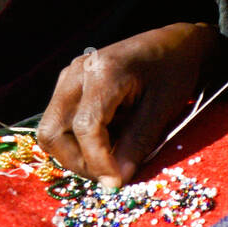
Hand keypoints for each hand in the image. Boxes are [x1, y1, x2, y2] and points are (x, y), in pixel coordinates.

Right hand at [36, 22, 219, 186]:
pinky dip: (77, 140)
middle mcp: (78, 72)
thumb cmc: (175, 71)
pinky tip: (106, 140)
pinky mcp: (70, 83)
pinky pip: (60, 120)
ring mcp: (70, 76)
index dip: (97, 161)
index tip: (116, 182)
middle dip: (77, 162)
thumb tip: (116, 180)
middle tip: (109, 175)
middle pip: (53, 131)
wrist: (176, 44)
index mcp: (104, 72)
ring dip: (74, 153)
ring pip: (51, 129)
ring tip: (109, 159)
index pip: (85, 127)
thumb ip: (136, 144)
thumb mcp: (162, 109)